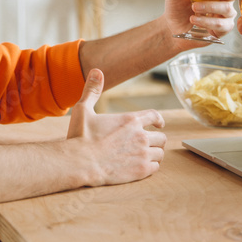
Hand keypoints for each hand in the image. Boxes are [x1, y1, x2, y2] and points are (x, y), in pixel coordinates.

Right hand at [66, 69, 166, 185]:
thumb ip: (93, 90)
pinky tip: (143, 167)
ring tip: (146, 156)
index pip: (154, 116)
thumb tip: (96, 70)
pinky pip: (156, 167)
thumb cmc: (80, 137)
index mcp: (130, 119)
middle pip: (161, 137)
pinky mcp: (141, 170)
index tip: (159, 124)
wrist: (81, 163)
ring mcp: (142, 153)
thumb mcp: (83, 109)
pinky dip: (151, 166)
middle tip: (150, 144)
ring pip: (160, 153)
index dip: (158, 120)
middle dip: (156, 139)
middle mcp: (140, 135)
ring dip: (154, 154)